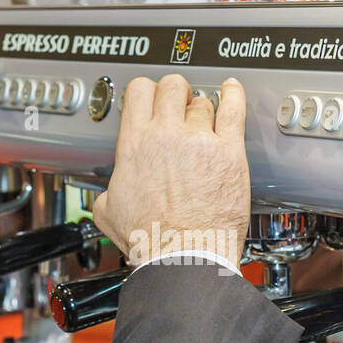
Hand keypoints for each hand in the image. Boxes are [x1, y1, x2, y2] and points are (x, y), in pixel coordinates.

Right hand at [92, 74, 248, 269]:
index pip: (139, 91)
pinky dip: (233, 95)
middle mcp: (165, 135)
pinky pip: (233, 109)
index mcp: (134, 145)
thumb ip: (109, 191)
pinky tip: (231, 91)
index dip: (147, 92)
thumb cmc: (151, 240)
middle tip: (179, 106)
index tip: (152, 99)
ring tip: (205, 119)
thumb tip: (111, 193)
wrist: (181, 256)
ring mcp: (199, 141)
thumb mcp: (109, 212)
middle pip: (172, 86)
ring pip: (201, 101)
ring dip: (202, 109)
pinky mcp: (229, 151)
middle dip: (175, 94)